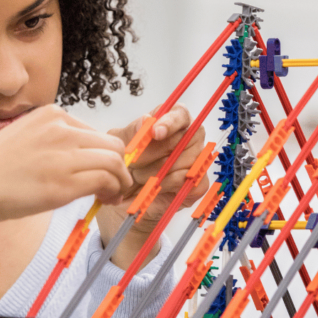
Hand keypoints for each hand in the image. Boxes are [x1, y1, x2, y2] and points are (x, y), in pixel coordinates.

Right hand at [0, 105, 132, 254]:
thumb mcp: (27, 137)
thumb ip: (55, 140)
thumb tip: (84, 156)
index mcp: (51, 114)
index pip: (96, 132)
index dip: (105, 154)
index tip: (104, 171)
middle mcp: (60, 128)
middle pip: (112, 144)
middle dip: (119, 166)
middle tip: (115, 185)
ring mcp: (63, 154)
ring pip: (114, 161)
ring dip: (120, 180)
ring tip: (113, 194)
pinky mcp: (65, 181)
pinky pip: (106, 179)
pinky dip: (113, 189)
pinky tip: (106, 199)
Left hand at [97, 104, 208, 266]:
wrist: (123, 204)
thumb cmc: (125, 170)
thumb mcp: (119, 147)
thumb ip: (131, 132)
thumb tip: (147, 120)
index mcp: (170, 124)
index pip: (180, 113)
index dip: (170, 121)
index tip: (155, 132)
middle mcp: (187, 140)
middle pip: (184, 137)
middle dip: (155, 152)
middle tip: (135, 163)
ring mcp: (196, 161)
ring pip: (185, 159)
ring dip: (158, 170)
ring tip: (142, 177)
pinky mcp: (199, 183)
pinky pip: (188, 179)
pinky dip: (168, 184)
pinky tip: (155, 187)